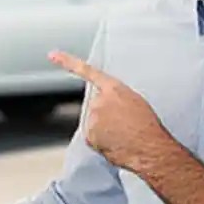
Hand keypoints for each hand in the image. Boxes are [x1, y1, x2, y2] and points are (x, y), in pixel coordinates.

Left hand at [49, 50, 167, 171]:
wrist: (150, 148)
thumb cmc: (149, 126)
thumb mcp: (136, 101)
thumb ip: (117, 97)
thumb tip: (111, 106)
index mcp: (114, 88)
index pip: (88, 72)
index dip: (68, 62)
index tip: (52, 55)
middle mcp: (99, 101)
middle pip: (95, 106)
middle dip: (105, 115)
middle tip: (124, 125)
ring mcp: (92, 118)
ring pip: (94, 123)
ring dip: (105, 130)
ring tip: (123, 136)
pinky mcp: (89, 135)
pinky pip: (93, 138)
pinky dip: (102, 142)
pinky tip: (116, 144)